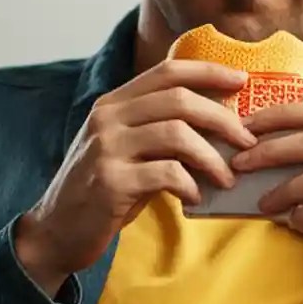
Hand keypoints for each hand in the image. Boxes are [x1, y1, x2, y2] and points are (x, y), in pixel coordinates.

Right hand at [15, 60, 255, 295]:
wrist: (56, 231)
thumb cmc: (103, 190)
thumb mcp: (126, 149)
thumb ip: (158, 129)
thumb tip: (221, 121)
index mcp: (113, 103)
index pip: (168, 71)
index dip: (209, 72)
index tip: (243, 81)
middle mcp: (107, 118)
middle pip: (180, 100)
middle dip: (223, 119)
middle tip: (246, 142)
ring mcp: (106, 148)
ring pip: (178, 134)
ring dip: (213, 158)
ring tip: (226, 179)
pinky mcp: (110, 182)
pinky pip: (167, 173)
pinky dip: (191, 185)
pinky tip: (196, 198)